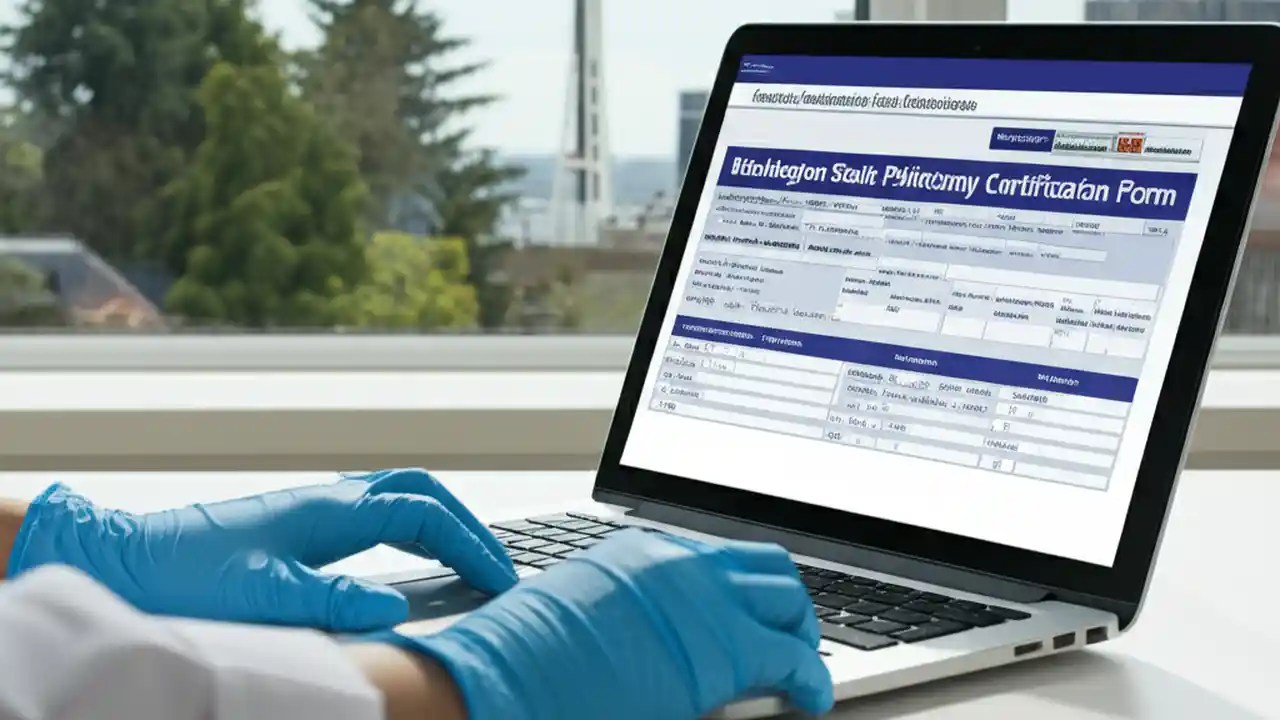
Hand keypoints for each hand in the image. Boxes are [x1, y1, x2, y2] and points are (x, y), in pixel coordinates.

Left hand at [7, 468, 516, 630]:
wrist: (129, 559)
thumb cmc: (185, 574)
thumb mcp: (263, 596)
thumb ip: (333, 602)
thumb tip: (397, 608)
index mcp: (329, 512)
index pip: (423, 515)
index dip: (469, 544)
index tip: (498, 577)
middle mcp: (328, 501)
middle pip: (421, 492)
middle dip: (466, 522)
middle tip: (494, 563)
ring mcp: (315, 508)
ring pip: (399, 496)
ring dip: (440, 521)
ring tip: (466, 559)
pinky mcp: (300, 524)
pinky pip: (376, 513)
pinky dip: (411, 528)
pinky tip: (409, 559)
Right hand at [382, 528, 833, 719]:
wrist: (508, 679)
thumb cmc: (526, 660)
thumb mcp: (581, 611)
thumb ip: (630, 612)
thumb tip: (655, 638)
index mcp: (641, 550)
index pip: (717, 555)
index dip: (746, 586)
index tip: (756, 609)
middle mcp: (679, 561)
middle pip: (765, 564)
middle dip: (787, 600)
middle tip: (792, 634)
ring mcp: (705, 597)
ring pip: (789, 596)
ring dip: (802, 629)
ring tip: (803, 664)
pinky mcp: (725, 645)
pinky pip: (794, 656)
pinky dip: (812, 677)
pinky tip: (810, 697)